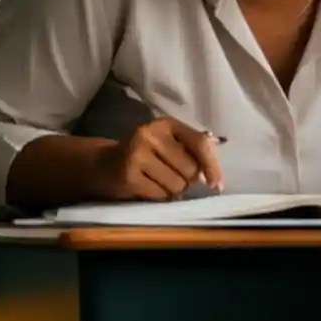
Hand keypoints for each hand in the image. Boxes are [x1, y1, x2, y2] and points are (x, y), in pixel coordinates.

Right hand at [91, 117, 224, 201]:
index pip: (200, 143)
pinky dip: (159, 196)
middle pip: (190, 168)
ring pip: (177, 184)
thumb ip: (191, 151)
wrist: (103, 165)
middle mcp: (150, 135)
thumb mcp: (167, 143)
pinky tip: (149, 187)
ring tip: (161, 182)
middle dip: (188, 180)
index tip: (217, 183)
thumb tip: (214, 177)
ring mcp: (137, 155)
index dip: (212, 165)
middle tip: (176, 179)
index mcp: (166, 124)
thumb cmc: (145, 155)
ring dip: (174, 190)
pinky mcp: (128, 176)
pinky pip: (160, 194)